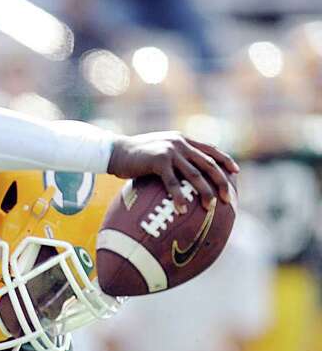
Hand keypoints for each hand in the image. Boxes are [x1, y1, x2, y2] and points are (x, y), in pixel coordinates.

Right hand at [108, 132, 238, 211]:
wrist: (114, 151)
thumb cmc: (134, 158)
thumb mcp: (157, 153)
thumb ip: (172, 159)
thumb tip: (181, 176)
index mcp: (182, 141)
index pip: (210, 149)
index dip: (225, 160)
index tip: (236, 172)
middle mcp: (180, 143)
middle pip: (208, 163)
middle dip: (220, 182)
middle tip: (228, 198)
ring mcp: (170, 151)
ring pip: (194, 173)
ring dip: (204, 191)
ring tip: (210, 207)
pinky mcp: (158, 161)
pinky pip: (173, 182)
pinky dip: (179, 196)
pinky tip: (183, 210)